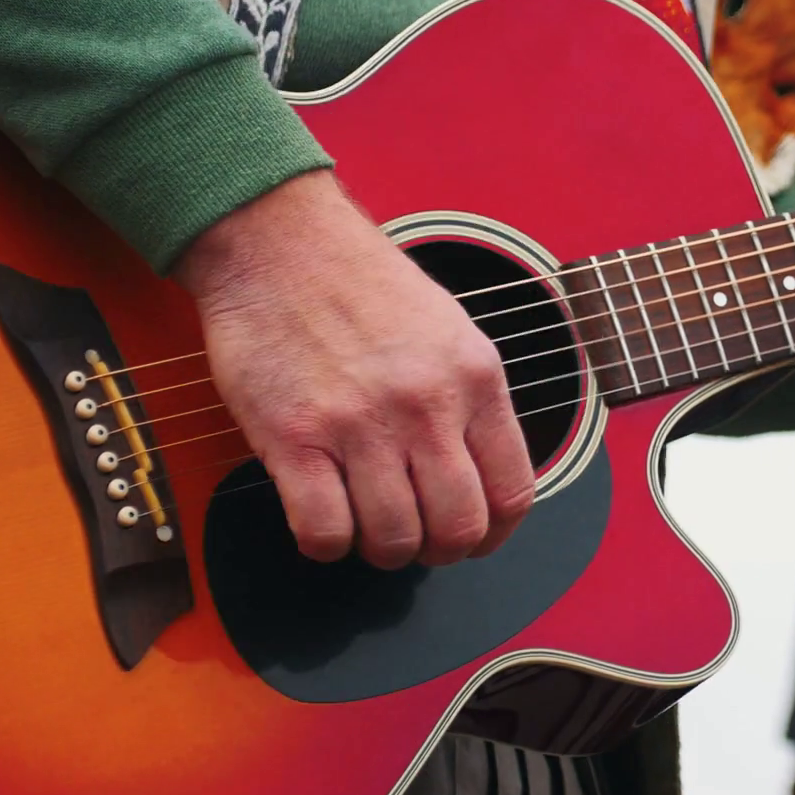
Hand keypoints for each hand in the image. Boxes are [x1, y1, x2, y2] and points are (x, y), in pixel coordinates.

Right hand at [173, 170, 534, 567]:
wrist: (282, 243)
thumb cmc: (364, 286)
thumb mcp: (452, 332)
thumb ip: (472, 402)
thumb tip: (482, 475)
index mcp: (476, 379)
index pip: (512, 491)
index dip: (494, 534)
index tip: (472, 540)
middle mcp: (427, 405)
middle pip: (458, 528)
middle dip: (439, 551)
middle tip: (415, 538)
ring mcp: (360, 423)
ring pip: (394, 539)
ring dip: (381, 550)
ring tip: (365, 524)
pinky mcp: (293, 436)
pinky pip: (323, 531)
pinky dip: (325, 545)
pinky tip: (321, 520)